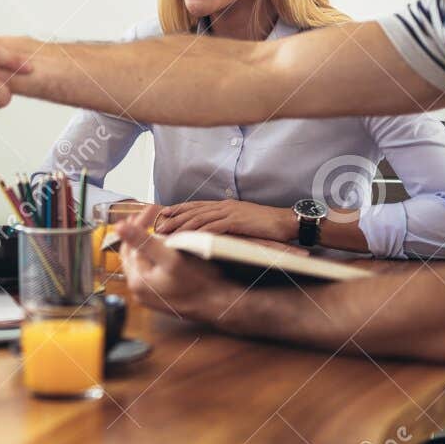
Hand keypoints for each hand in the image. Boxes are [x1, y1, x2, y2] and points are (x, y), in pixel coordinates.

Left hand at [113, 213, 236, 321]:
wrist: (220, 304)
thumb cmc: (199, 281)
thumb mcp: (171, 257)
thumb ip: (143, 241)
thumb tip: (118, 227)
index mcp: (137, 281)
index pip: (130, 244)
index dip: (139, 223)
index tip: (151, 208)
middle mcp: (139, 290)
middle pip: (133, 254)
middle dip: (140, 232)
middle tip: (147, 215)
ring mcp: (149, 295)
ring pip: (142, 262)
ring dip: (146, 243)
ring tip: (153, 227)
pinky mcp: (160, 295)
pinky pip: (151, 270)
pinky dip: (154, 256)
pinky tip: (163, 247)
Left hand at [149, 199, 295, 241]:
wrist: (287, 222)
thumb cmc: (267, 225)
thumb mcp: (243, 222)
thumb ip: (227, 224)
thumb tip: (213, 232)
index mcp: (225, 205)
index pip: (196, 205)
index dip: (178, 209)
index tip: (162, 214)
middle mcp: (224, 206)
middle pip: (193, 210)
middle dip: (174, 218)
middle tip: (158, 226)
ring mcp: (230, 212)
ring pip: (199, 217)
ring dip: (181, 226)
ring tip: (167, 234)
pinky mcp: (237, 221)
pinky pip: (213, 226)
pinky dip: (198, 232)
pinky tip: (188, 238)